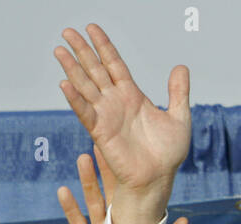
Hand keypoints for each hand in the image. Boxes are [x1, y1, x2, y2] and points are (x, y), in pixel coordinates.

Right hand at [54, 23, 189, 223]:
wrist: (159, 177)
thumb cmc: (168, 152)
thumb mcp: (179, 118)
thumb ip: (178, 92)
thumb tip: (181, 66)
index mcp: (132, 95)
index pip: (114, 64)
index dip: (103, 46)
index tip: (91, 27)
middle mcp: (116, 101)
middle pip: (95, 70)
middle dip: (82, 51)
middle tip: (67, 31)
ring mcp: (106, 115)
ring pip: (86, 86)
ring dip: (72, 69)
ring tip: (59, 50)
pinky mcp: (101, 132)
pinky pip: (85, 113)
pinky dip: (76, 99)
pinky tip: (65, 84)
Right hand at [58, 149, 187, 223]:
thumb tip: (184, 221)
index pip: (136, 199)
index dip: (133, 179)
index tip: (132, 159)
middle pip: (113, 194)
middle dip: (107, 172)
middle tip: (102, 146)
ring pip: (94, 203)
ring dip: (88, 182)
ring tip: (84, 159)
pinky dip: (70, 208)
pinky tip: (63, 190)